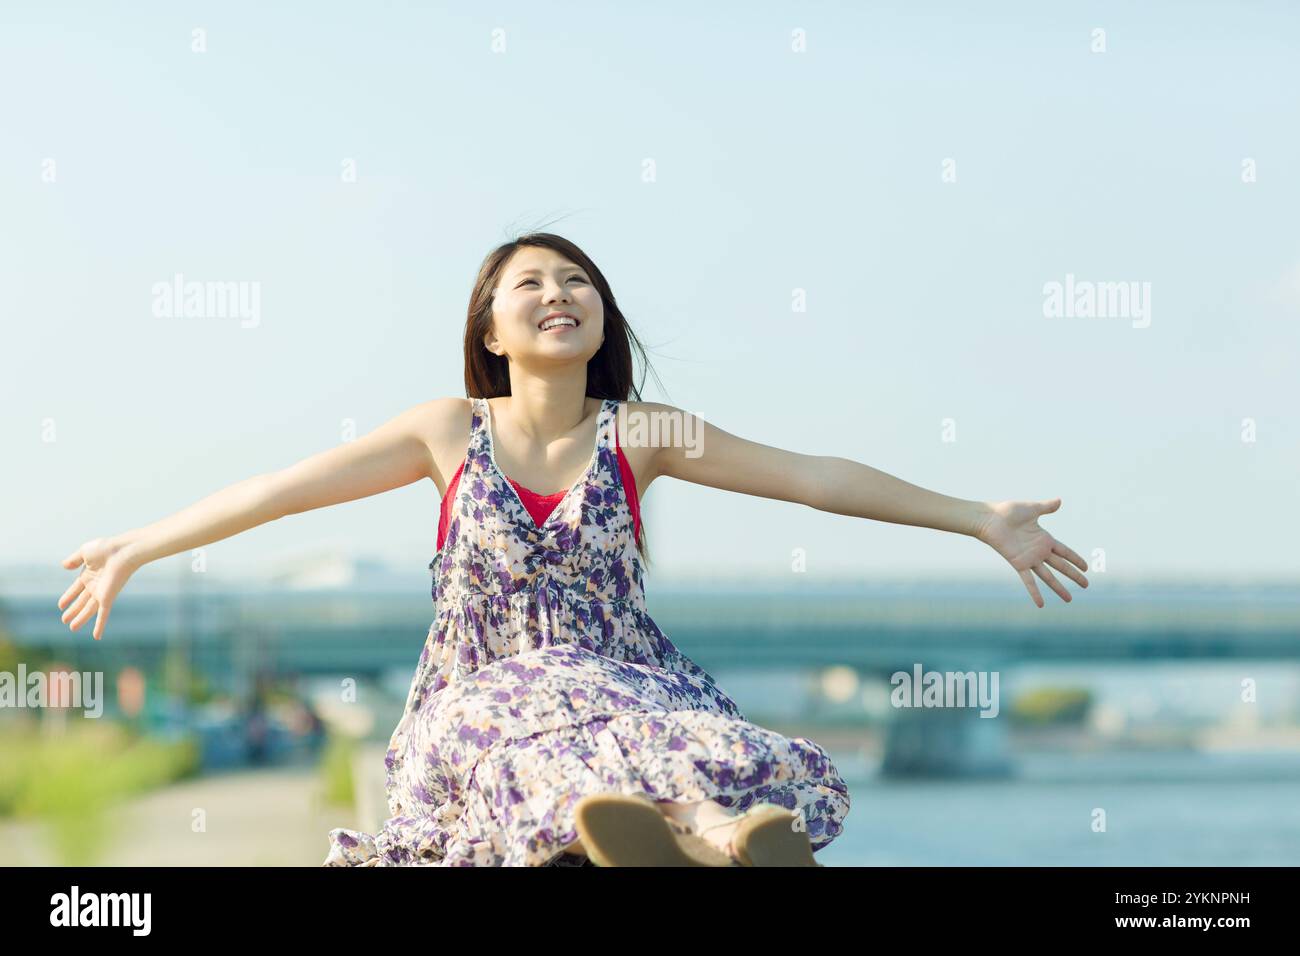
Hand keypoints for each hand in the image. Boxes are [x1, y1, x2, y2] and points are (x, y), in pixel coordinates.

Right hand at [56, 537, 137, 639]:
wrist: (122, 551)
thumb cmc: (106, 548)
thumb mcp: (85, 552)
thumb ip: (74, 559)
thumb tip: (63, 566)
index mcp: (89, 574)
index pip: (76, 588)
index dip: (68, 596)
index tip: (60, 605)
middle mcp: (96, 585)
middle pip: (82, 601)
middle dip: (73, 610)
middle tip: (64, 620)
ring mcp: (102, 593)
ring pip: (89, 610)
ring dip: (80, 619)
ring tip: (72, 628)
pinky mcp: (108, 598)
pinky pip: (103, 615)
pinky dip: (100, 626)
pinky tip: (97, 637)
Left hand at [973, 498, 1088, 607]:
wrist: (990, 519)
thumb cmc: (1008, 512)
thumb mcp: (1032, 509)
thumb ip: (1046, 507)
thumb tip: (1059, 501)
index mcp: (1044, 538)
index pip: (1065, 551)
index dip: (1075, 559)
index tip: (1086, 567)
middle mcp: (1039, 551)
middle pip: (1061, 566)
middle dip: (1073, 575)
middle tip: (1086, 585)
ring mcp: (1029, 559)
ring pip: (1048, 577)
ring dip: (1059, 588)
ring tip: (1069, 599)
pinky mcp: (1018, 563)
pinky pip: (1028, 581)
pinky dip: (1034, 592)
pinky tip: (1041, 604)